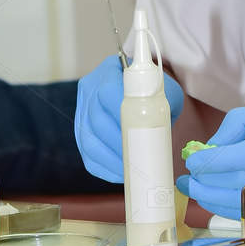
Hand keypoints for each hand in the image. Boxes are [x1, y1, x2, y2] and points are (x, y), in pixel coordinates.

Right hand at [74, 52, 183, 181]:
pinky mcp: (80, 132)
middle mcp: (89, 89)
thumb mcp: (164, 90)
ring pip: (88, 141)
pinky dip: (104, 168)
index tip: (139, 134)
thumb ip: (164, 103)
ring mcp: (81, 111)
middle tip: (137, 159)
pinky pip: (87, 155)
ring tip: (130, 170)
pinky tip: (121, 174)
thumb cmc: (152, 90)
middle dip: (117, 145)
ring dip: (110, 160)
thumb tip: (161, 133)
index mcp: (108, 71)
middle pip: (97, 121)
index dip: (121, 116)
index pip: (108, 93)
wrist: (138, 90)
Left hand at [178, 103, 244, 223]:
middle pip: (229, 185)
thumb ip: (243, 123)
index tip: (193, 159)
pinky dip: (233, 210)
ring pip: (238, 207)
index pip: (232, 156)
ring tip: (197, 190)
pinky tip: (221, 200)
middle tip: (189, 177)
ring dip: (210, 200)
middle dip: (202, 183)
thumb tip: (212, 145)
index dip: (205, 160)